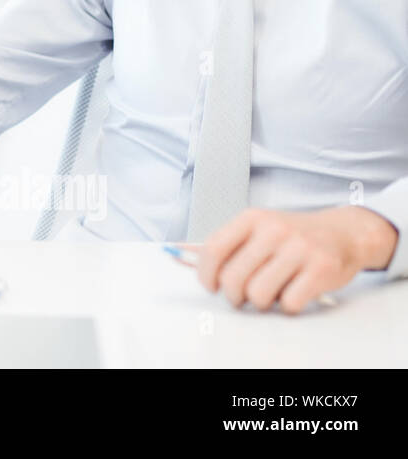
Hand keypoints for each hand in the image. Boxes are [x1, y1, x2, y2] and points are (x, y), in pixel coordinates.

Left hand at [194, 206, 398, 313]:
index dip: (205, 274)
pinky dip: (287, 306)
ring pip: (258, 294)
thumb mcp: (259, 228)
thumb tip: (182, 257)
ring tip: (270, 294)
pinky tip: (292, 294)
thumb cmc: (294, 235)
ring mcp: (299, 248)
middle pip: (233, 277)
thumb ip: (228, 244)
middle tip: (242, 297)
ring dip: (260, 303)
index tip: (210, 286)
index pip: (213, 250)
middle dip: (233, 295)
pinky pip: (289, 303)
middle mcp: (274, 230)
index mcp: (252, 219)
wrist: (344, 232)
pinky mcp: (321, 269)